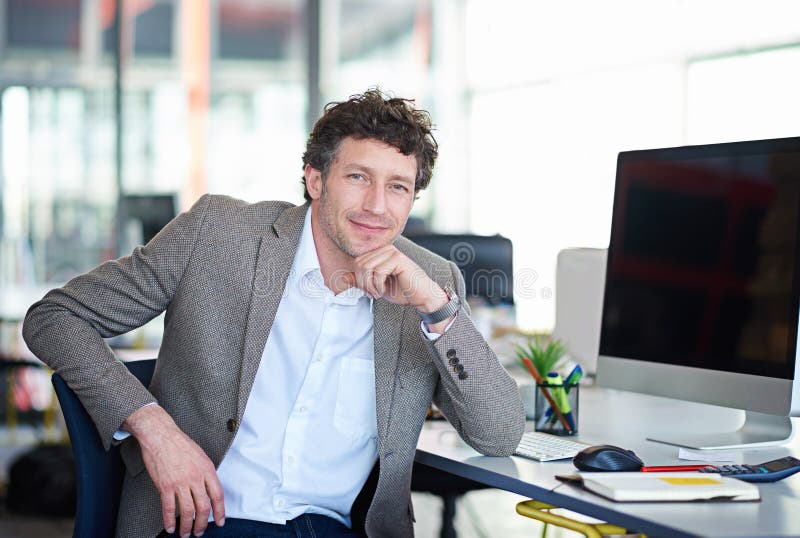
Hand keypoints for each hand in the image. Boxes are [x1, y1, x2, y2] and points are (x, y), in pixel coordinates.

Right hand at [123, 405, 224, 536]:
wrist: (161, 435)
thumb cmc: (180, 443)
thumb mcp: (201, 456)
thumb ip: (206, 473)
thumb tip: (209, 489)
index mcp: (207, 469)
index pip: (218, 495)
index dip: (220, 511)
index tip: (220, 521)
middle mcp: (196, 477)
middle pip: (204, 507)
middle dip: (203, 523)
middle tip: (200, 531)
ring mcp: (180, 482)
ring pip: (187, 511)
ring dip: (187, 526)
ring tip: (186, 533)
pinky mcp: (165, 485)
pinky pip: (168, 508)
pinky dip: (170, 521)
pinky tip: (170, 527)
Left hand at [339, 245, 452, 328]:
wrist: (421, 297)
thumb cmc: (401, 290)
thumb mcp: (375, 286)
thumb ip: (359, 280)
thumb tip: (340, 277)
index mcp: (380, 252)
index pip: (357, 262)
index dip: (358, 279)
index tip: (369, 290)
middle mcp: (385, 249)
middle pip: (359, 264)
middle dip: (363, 283)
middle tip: (373, 293)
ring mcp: (392, 252)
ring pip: (366, 268)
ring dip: (370, 285)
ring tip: (378, 292)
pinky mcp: (398, 259)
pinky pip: (377, 272)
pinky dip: (378, 285)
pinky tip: (384, 290)